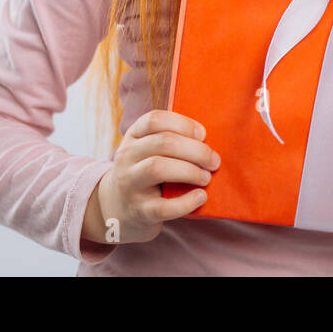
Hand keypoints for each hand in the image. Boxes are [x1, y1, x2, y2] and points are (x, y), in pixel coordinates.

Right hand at [82, 109, 219, 245]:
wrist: (118, 209)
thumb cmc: (146, 174)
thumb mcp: (148, 151)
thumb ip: (171, 140)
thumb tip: (207, 141)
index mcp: (133, 137)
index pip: (154, 120)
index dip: (183, 124)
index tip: (203, 135)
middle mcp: (127, 157)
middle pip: (162, 143)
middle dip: (195, 150)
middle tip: (214, 161)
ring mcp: (129, 184)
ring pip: (158, 168)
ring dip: (190, 171)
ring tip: (206, 177)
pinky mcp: (138, 211)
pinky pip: (163, 206)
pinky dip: (186, 202)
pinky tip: (201, 197)